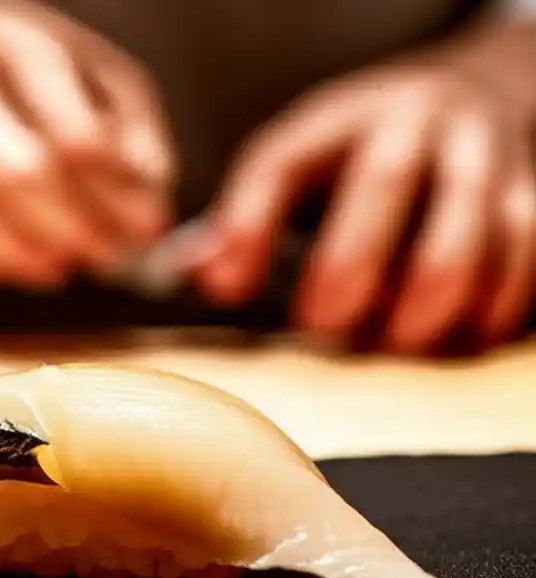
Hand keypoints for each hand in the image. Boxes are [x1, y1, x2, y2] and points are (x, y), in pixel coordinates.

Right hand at [0, 0, 175, 290]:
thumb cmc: (32, 76)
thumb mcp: (100, 79)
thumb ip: (135, 140)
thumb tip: (148, 218)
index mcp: (18, 46)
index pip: (72, 137)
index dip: (113, 198)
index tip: (143, 231)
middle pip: (16, 174)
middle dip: (72, 231)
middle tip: (105, 258)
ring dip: (19, 254)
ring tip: (58, 267)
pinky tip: (7, 264)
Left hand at [196, 27, 535, 352]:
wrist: (468, 100)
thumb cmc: (359, 153)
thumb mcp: (296, 164)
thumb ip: (246, 220)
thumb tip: (206, 278)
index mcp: (337, 119)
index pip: (281, 161)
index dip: (248, 224)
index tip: (225, 287)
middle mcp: (415, 123)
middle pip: (386, 180)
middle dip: (352, 261)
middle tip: (324, 326)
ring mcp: (483, 153)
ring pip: (474, 219)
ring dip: (434, 295)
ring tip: (396, 344)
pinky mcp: (534, 190)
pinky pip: (527, 250)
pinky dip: (495, 303)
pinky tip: (456, 338)